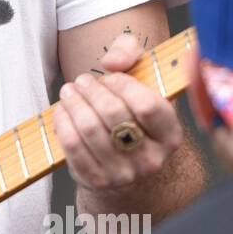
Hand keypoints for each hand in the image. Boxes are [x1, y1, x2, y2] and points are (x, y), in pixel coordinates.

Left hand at [54, 32, 183, 194]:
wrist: (124, 163)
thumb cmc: (132, 112)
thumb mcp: (140, 76)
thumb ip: (130, 51)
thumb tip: (111, 62)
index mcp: (170, 135)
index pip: (146, 105)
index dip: (122, 85)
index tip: (109, 76)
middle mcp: (152, 159)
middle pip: (113, 114)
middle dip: (91, 91)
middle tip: (81, 81)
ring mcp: (124, 174)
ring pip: (89, 129)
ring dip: (73, 103)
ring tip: (68, 91)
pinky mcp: (97, 181)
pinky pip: (72, 147)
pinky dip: (62, 123)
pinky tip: (62, 111)